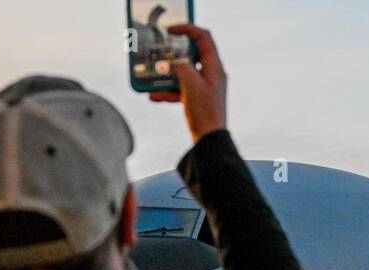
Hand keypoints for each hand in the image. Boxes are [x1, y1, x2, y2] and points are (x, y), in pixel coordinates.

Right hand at [148, 25, 226, 142]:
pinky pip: (180, 88)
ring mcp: (204, 87)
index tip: (171, 30)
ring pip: (183, 72)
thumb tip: (175, 62)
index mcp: (215, 68)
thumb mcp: (191, 85)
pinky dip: (168, 90)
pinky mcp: (197, 98)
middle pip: (192, 54)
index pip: (204, 38)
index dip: (188, 29)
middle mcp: (211, 75)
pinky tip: (154, 95)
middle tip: (162, 52)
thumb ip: (182, 67)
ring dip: (168, 74)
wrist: (209, 141)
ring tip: (154, 76)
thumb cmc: (205, 115)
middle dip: (174, 53)